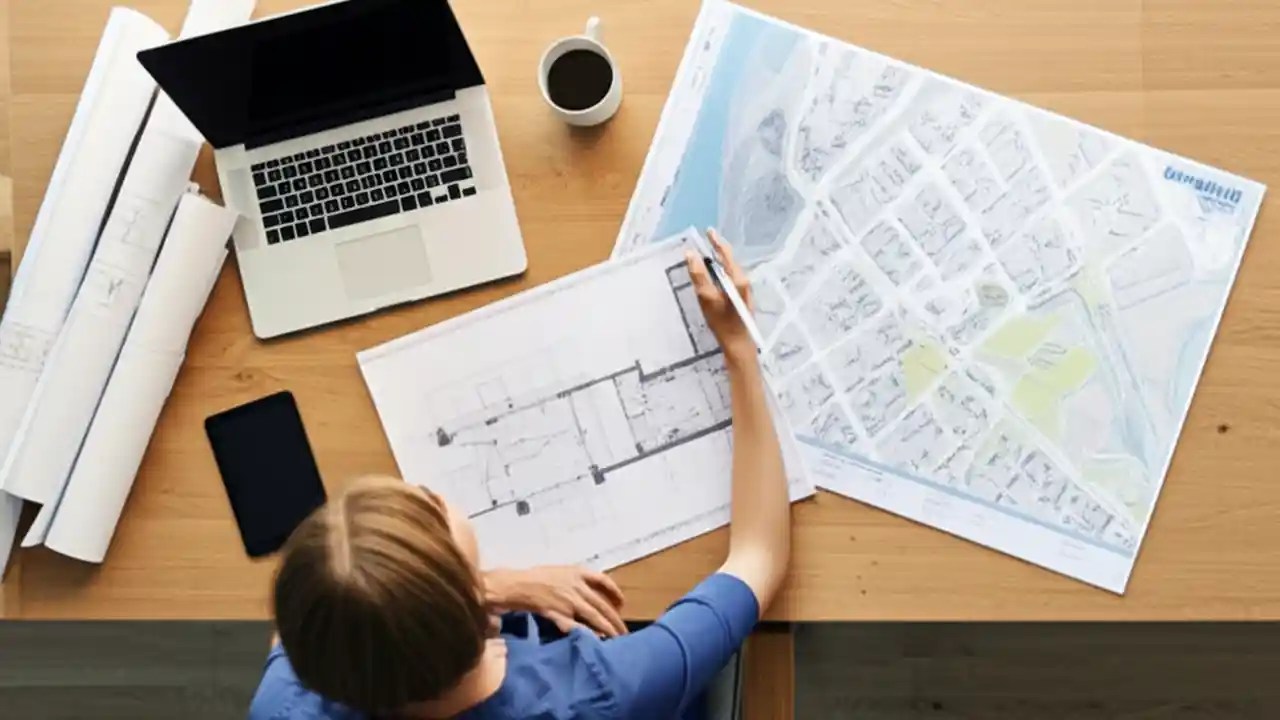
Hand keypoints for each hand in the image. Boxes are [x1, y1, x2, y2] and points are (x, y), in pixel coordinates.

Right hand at [483, 566, 626, 636]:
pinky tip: (597, 640)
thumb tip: (590, 591)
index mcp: (577, 572)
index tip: (622, 602)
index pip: (603, 580)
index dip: (615, 591)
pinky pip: (579, 626)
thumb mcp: (558, 571)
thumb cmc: (535, 577)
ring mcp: (570, 601)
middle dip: (615, 618)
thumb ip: (575, 580)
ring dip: (609, 628)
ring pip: (595, 616)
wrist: (517, 585)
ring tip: (618, 638)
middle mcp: (577, 586)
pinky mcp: (561, 614)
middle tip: (625, 630)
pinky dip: (589, 634)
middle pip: (602, 603)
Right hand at [686, 229, 756, 361]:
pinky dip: (719, 275)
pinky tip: (712, 278)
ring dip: (717, 263)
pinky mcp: (741, 299)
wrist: (738, 344)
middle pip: (729, 261)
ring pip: (729, 271)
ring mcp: (743, 291)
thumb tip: (691, 254)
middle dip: (717, 251)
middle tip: (705, 242)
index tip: (708, 231)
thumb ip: (699, 276)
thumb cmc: (723, 322)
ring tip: (706, 258)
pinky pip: (729, 280)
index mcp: (738, 279)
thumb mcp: (707, 298)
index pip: (726, 254)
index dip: (716, 242)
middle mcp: (743, 282)